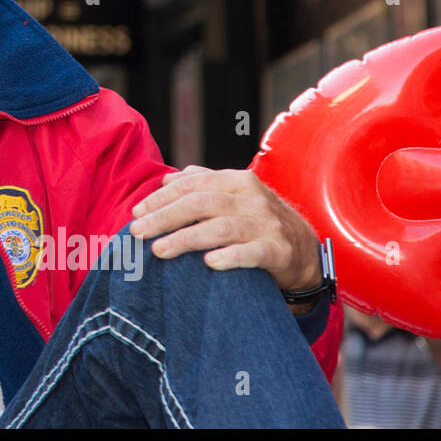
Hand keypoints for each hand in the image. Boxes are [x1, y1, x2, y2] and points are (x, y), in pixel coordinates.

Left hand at [129, 165, 321, 297]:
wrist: (304, 249)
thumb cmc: (258, 220)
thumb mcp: (233, 196)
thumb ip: (202, 184)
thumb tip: (168, 177)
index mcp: (236, 181)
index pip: (192, 185)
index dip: (161, 198)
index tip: (136, 213)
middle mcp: (251, 198)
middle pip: (200, 203)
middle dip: (164, 217)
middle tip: (137, 232)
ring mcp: (266, 224)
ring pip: (220, 228)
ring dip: (186, 239)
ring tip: (159, 250)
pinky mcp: (279, 250)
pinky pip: (252, 253)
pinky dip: (231, 256)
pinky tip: (209, 263)